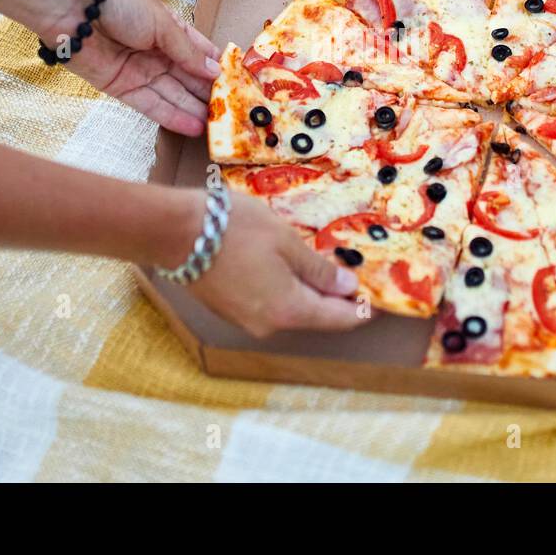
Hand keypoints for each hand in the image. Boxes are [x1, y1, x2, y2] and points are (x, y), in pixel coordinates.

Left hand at [44, 0, 220, 135]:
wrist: (73, 7)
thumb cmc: (121, 3)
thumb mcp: (163, 25)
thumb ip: (188, 53)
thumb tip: (216, 71)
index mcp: (169, 28)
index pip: (199, 52)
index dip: (217, 69)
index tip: (239, 86)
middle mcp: (156, 51)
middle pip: (187, 78)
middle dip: (208, 94)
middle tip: (232, 114)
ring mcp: (139, 70)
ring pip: (172, 94)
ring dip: (193, 110)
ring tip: (216, 127)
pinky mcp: (120, 87)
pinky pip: (150, 105)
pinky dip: (171, 116)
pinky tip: (194, 127)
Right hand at [180, 193, 370, 336]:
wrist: (174, 232)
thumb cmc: (235, 229)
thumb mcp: (286, 241)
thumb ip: (318, 268)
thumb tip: (347, 288)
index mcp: (289, 310)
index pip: (339, 319)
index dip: (363, 310)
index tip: (381, 298)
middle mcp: (269, 325)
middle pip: (315, 317)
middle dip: (337, 299)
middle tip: (356, 275)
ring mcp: (246, 320)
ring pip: (290, 310)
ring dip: (309, 292)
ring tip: (325, 266)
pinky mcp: (229, 310)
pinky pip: (268, 304)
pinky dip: (284, 290)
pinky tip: (288, 267)